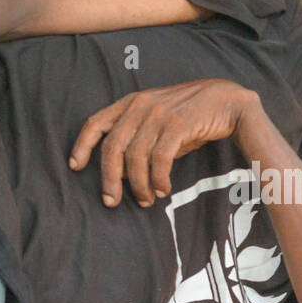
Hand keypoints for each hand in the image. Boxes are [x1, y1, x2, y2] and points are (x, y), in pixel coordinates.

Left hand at [68, 79, 259, 207]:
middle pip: (113, 147)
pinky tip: (163, 189)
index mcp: (131, 104)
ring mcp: (158, 114)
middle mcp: (140, 107)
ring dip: (139, 184)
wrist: (227, 101)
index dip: (82, 145)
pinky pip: (159, 157)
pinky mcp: (177, 124)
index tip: (75, 166)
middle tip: (111, 202)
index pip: (96, 122)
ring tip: (147, 200)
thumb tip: (124, 175)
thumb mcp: (158, 124)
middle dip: (109, 178)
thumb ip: (139, 142)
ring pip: (135, 156)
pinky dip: (158, 178)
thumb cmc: (190, 117)